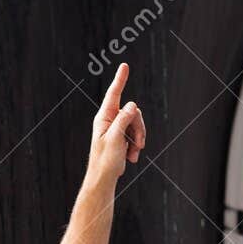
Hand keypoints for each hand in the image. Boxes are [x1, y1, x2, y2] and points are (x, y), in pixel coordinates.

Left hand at [88, 62, 145, 180]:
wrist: (104, 178)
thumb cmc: (105, 160)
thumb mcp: (115, 139)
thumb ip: (123, 120)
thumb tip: (132, 104)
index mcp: (104, 118)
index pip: (113, 94)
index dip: (120, 79)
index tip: (124, 65)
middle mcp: (110, 120)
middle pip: (133, 112)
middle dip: (139, 128)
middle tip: (139, 144)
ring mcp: (117, 128)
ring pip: (136, 123)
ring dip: (139, 139)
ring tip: (134, 154)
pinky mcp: (122, 136)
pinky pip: (136, 133)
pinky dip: (137, 145)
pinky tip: (132, 157)